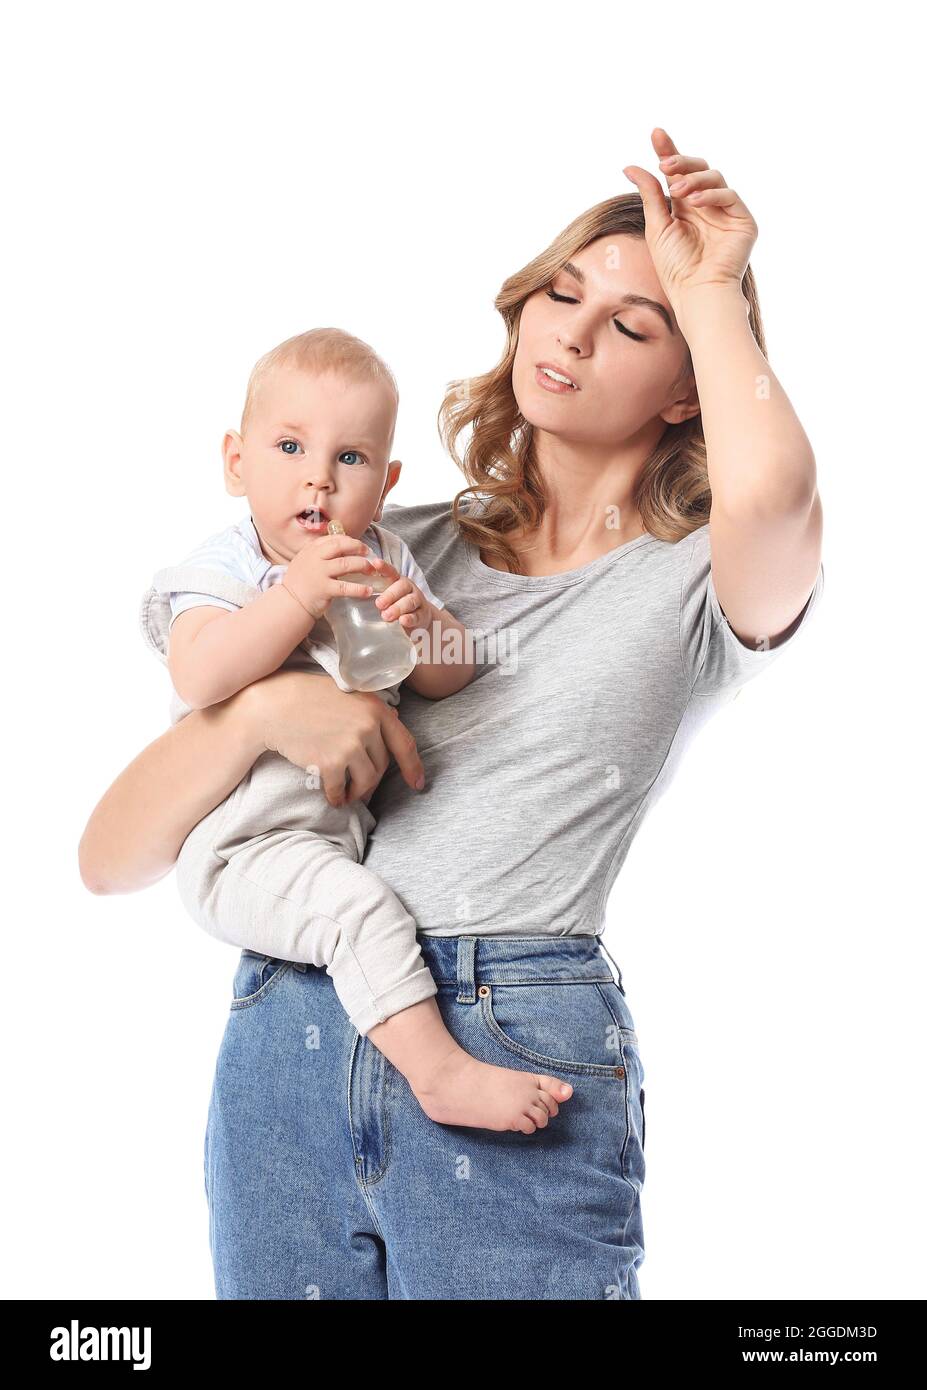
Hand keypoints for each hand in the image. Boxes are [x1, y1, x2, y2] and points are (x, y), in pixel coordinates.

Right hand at [242, 668, 426, 805]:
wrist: (273, 706)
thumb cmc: (307, 697)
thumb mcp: (346, 694)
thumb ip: (371, 708)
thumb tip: (396, 715)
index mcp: (375, 708)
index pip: (404, 743)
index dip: (413, 767)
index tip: (417, 784)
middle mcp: (368, 726)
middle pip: (381, 765)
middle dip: (372, 781)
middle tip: (361, 789)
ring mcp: (350, 744)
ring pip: (366, 781)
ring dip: (357, 793)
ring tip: (348, 796)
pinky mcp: (331, 761)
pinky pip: (341, 789)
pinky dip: (337, 798)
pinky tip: (333, 797)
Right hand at [283, 533, 378, 621]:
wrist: (290, 602)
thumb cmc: (301, 582)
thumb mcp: (306, 561)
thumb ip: (321, 553)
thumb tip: (343, 546)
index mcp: (311, 550)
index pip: (333, 539)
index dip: (349, 540)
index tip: (359, 545)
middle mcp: (315, 559)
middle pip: (340, 546)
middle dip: (357, 547)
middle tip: (368, 553)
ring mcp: (319, 573)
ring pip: (346, 564)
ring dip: (362, 565)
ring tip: (371, 570)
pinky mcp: (324, 589)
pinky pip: (345, 587)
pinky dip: (359, 589)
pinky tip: (368, 591)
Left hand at [368, 557, 435, 636]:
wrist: (420, 618)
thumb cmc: (398, 605)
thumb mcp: (388, 596)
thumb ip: (375, 593)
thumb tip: (353, 594)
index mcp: (397, 581)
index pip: (391, 572)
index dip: (384, 567)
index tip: (375, 563)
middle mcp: (408, 588)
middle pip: (402, 587)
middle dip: (390, 595)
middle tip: (378, 604)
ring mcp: (417, 600)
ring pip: (410, 601)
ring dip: (398, 608)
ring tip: (386, 616)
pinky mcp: (423, 615)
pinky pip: (417, 615)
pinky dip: (410, 618)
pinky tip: (403, 621)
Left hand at [622, 127, 757, 305]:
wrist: (697, 293)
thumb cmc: (675, 267)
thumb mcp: (657, 226)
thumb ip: (649, 194)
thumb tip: (630, 166)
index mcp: (685, 207)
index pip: (678, 172)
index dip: (669, 151)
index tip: (656, 134)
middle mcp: (706, 205)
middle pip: (698, 168)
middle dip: (681, 161)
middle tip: (665, 164)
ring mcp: (726, 212)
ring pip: (714, 176)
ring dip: (693, 178)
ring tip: (677, 189)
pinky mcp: (743, 221)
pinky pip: (729, 195)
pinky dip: (710, 194)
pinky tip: (693, 202)